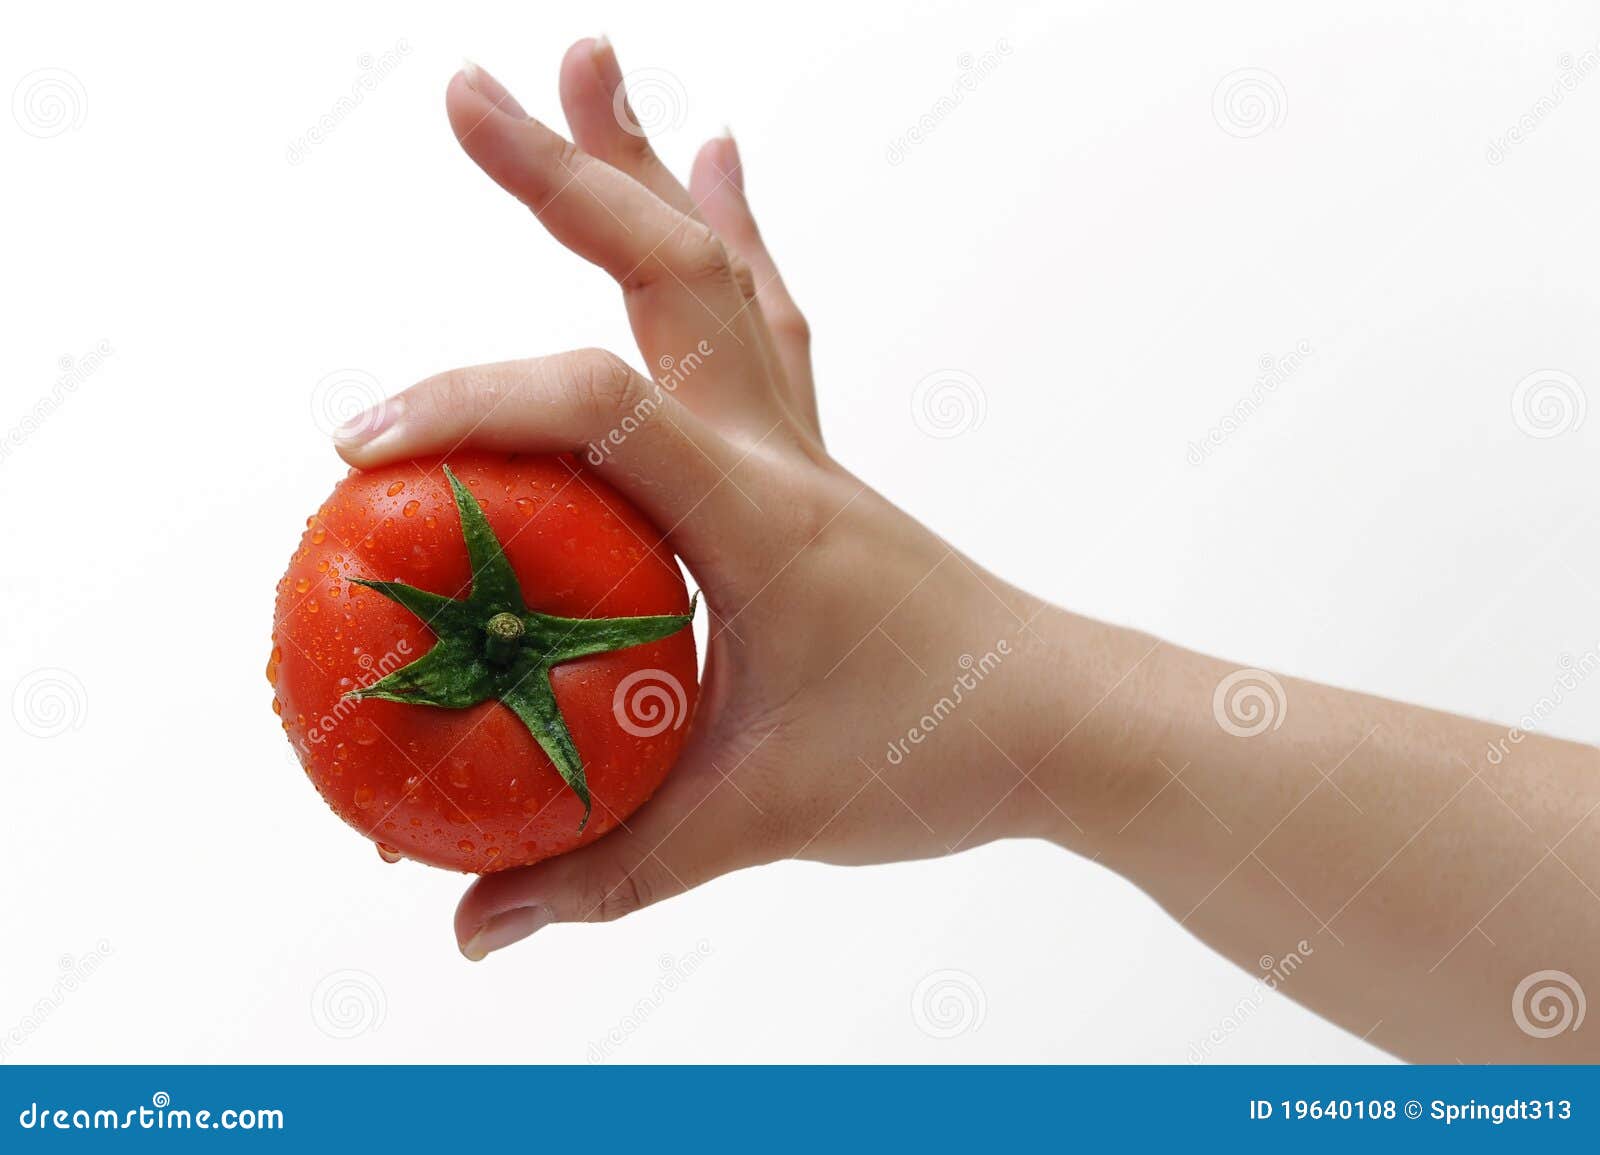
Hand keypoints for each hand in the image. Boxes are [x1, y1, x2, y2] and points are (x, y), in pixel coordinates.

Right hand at [333, 40, 1085, 959]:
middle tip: (465, 89)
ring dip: (641, 171)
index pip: (597, 410)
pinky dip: (729, 241)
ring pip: (715, 272)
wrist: (1064, 720)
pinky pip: (763, 323)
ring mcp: (798, 444)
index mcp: (757, 514)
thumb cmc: (938, 753)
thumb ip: (607, 871)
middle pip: (664, 270)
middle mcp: (776, 450)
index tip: (363, 444)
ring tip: (591, 66)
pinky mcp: (806, 465)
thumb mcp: (760, 821)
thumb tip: (470, 927)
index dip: (470, 405)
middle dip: (560, 173)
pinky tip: (719, 170)